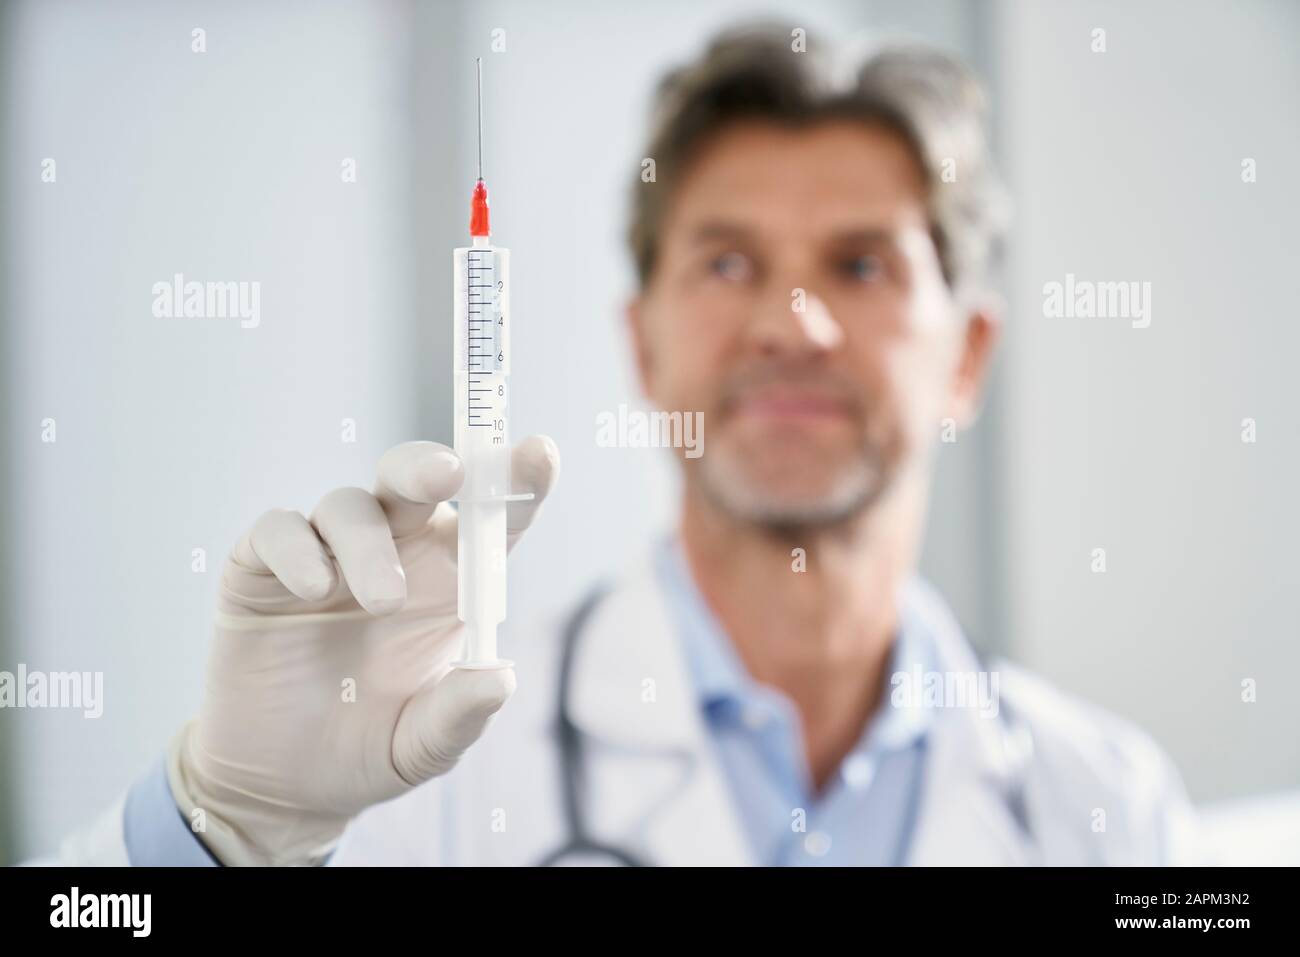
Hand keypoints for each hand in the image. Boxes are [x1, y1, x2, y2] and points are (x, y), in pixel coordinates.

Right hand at [167, 436, 558, 865]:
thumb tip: (499, 678)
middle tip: (448, 474)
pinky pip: (278, 530)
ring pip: (349, 504)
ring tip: (382, 601)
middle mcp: (393, 554)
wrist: (282, 783)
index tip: (541, 453)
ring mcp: (327, 556)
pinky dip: (297, 548)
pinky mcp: (262, 570)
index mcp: (449, 582)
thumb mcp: (423, 747)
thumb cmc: (368, 748)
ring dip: (369, 542)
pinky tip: (313, 589)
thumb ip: (458, 716)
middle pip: (415, 479)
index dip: (518, 482)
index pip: (491, 519)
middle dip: (431, 465)